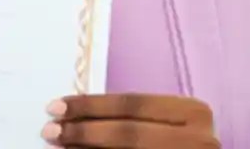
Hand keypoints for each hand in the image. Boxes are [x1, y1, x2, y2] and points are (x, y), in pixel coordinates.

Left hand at [43, 93, 219, 147]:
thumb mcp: (166, 124)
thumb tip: (76, 112)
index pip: (132, 104)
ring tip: (58, 146)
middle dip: (84, 130)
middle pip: (129, 132)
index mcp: (194, 112)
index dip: (91, 105)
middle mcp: (200, 138)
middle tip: (49, 130)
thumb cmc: (181, 141)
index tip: (56, 106)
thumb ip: (134, 118)